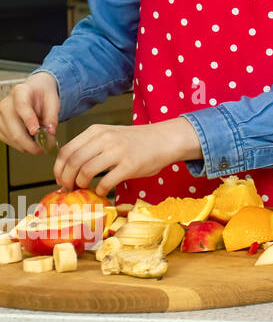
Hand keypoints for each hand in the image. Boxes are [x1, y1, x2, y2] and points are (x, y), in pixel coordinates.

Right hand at [0, 72, 60, 154]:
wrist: (33, 91)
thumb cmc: (42, 95)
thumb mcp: (53, 100)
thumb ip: (52, 116)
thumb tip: (50, 132)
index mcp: (21, 92)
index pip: (22, 106)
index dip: (29, 121)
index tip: (36, 132)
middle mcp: (6, 104)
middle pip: (14, 128)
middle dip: (30, 143)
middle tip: (44, 148)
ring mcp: (0, 116)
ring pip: (11, 137)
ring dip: (26, 146)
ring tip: (39, 145)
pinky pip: (8, 140)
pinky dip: (20, 145)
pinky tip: (29, 143)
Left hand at [52, 119, 201, 198]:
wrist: (165, 139)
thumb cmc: (136, 141)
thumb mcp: (110, 135)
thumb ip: (91, 147)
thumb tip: (68, 169)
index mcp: (96, 131)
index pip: (66, 151)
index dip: (58, 168)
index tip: (60, 179)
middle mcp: (105, 139)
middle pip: (73, 162)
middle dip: (66, 180)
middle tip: (69, 189)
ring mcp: (118, 152)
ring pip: (86, 171)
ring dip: (81, 184)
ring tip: (85, 189)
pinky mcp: (130, 165)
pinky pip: (106, 182)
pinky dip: (100, 190)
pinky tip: (102, 190)